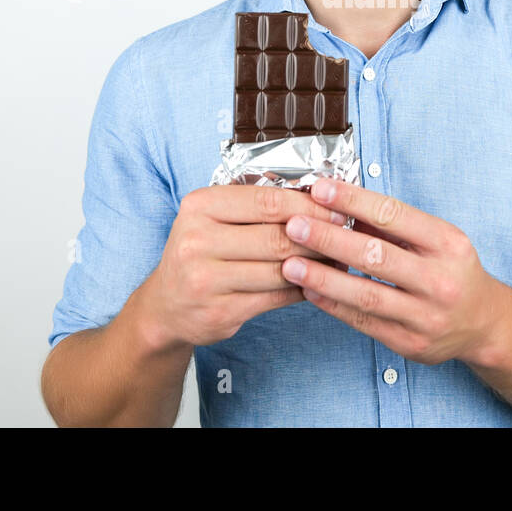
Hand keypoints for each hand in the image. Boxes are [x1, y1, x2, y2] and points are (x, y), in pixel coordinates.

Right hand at [132, 185, 350, 349]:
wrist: (166, 305)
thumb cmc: (200, 252)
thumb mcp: (212, 217)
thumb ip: (253, 206)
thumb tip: (318, 198)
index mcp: (200, 207)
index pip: (267, 200)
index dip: (309, 205)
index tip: (337, 207)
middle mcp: (197, 241)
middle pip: (277, 236)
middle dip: (319, 235)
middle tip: (346, 235)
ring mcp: (206, 279)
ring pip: (281, 269)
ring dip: (317, 265)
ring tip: (339, 259)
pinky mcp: (221, 311)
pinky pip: (276, 297)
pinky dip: (303, 288)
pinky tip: (318, 282)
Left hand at [278, 177, 502, 365]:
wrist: (482, 322)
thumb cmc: (452, 270)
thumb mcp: (436, 238)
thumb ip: (392, 224)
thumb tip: (341, 203)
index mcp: (448, 243)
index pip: (394, 215)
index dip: (354, 200)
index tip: (320, 189)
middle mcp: (440, 280)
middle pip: (377, 255)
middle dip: (330, 238)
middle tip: (295, 225)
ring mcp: (425, 315)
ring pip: (367, 294)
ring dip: (324, 278)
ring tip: (291, 263)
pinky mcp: (409, 342)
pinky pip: (363, 322)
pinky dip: (333, 305)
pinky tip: (309, 290)